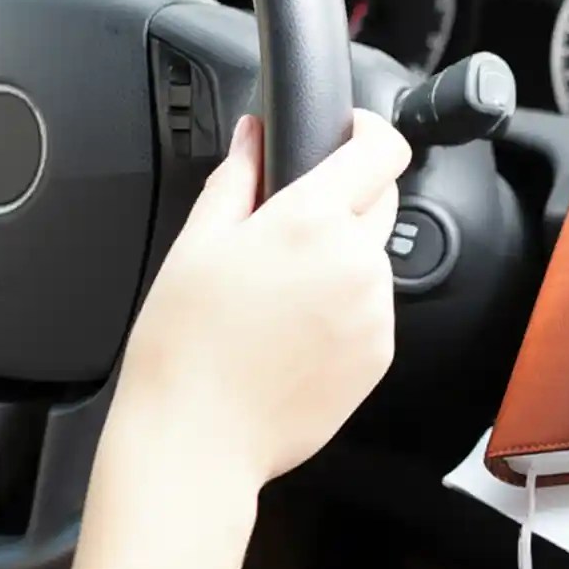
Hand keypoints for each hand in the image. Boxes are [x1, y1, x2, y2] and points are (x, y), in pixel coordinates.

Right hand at [69, 110, 409, 568]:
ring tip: (282, 292)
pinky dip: (346, 305)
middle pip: (383, 199)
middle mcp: (357, 261)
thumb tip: (254, 133)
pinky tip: (295, 329)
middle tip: (290, 225)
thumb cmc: (186, 346)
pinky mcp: (379, 354)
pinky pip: (373, 307)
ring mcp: (375, 311)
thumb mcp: (198, 242)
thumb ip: (237, 176)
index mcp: (312, 220)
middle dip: (347, 196)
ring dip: (343, 256)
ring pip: (375, 257)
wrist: (199, 438)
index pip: (382, 148)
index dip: (368, 129)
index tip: (350, 132)